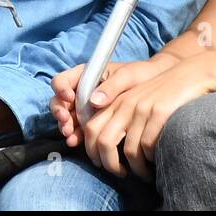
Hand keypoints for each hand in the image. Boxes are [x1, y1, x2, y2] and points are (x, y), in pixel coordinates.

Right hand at [50, 56, 177, 148]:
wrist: (155, 86)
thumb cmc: (141, 75)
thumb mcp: (128, 76)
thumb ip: (111, 87)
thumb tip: (94, 101)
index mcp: (87, 74)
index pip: (64, 79)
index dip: (61, 89)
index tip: (69, 98)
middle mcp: (82, 90)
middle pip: (60, 101)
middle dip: (61, 112)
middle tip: (67, 122)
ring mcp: (86, 106)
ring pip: (67, 117)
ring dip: (66, 127)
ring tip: (71, 136)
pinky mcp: (93, 121)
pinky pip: (79, 129)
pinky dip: (76, 135)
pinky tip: (77, 142)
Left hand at [82, 50, 215, 181]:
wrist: (191, 75)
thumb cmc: (162, 92)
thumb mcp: (136, 97)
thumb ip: (115, 110)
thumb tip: (93, 121)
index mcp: (117, 100)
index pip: (91, 128)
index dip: (92, 151)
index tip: (102, 164)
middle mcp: (126, 104)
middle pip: (104, 142)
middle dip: (110, 165)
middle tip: (121, 174)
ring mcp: (143, 108)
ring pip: (130, 150)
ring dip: (137, 168)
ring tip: (144, 173)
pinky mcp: (161, 113)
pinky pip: (149, 145)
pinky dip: (151, 159)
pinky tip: (156, 161)